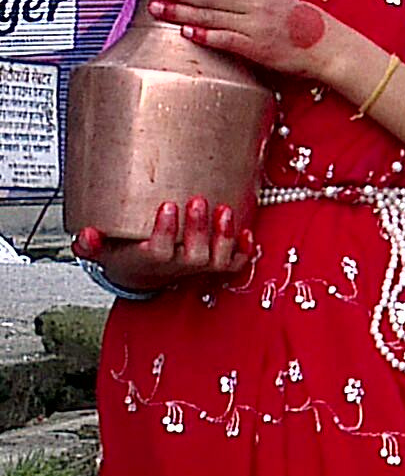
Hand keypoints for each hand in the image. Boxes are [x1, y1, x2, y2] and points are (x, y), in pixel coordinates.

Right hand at [73, 197, 251, 290]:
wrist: (145, 274)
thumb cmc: (127, 255)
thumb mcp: (104, 252)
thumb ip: (90, 244)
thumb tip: (86, 234)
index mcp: (152, 260)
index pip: (160, 251)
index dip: (166, 232)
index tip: (168, 206)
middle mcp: (179, 265)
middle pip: (195, 255)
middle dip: (198, 229)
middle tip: (198, 201)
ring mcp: (199, 265)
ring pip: (218, 259)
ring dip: (224, 236)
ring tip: (225, 210)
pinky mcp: (214, 264)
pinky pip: (234, 264)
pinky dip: (243, 250)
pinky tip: (246, 231)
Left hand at [147, 0, 332, 77]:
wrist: (329, 47)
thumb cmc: (306, 26)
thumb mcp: (282, 0)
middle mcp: (257, 4)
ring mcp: (256, 26)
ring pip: (212, 16)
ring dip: (182, 12)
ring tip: (158, 8)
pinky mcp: (257, 48)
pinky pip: (226, 39)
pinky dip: (205, 35)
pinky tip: (186, 33)